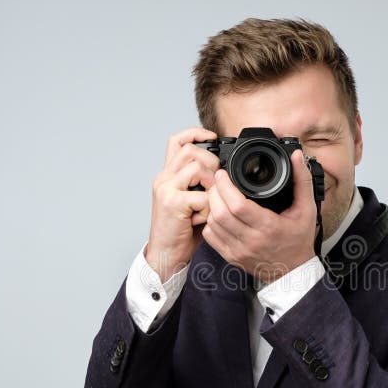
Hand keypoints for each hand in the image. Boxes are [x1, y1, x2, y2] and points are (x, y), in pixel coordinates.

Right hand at [145, 127, 219, 281]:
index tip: (212, 137)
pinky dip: (209, 208)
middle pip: (191, 151)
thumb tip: (224, 173)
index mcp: (168, 175)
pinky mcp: (172, 203)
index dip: (195, 133)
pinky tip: (203, 218)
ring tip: (209, 203)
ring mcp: (166, 189)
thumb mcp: (192, 202)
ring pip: (198, 168)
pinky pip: (202, 195)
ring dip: (212, 185)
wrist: (166, 253)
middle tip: (215, 185)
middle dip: (212, 163)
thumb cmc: (182, 230)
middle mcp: (164, 178)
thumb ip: (201, 185)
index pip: (176, 141)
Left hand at [202, 149, 317, 283]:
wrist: (293, 271)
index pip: (238, 205)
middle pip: (220, 213)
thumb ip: (301, 180)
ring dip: (211, 206)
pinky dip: (210, 222)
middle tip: (218, 181)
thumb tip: (296, 156)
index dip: (225, 186)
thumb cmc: (299, 240)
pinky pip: (211, 237)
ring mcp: (239, 251)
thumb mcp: (307, 209)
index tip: (223, 174)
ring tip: (217, 194)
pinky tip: (217, 213)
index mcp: (269, 227)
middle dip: (215, 192)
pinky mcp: (231, 257)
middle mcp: (251, 241)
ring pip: (213, 224)